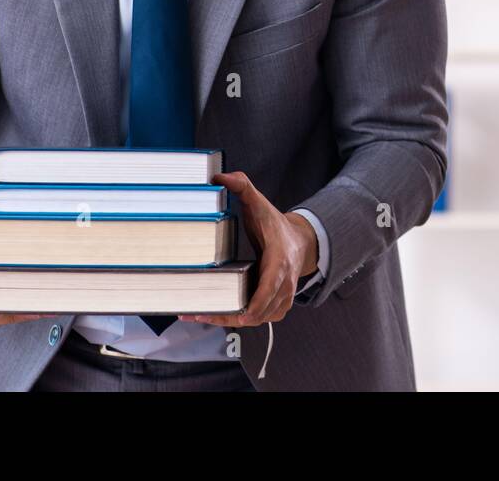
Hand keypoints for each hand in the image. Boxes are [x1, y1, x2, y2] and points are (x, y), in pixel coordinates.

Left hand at [179, 171, 316, 327]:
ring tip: (199, 316)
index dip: (254, 304)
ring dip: (228, 321)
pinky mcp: (277, 305)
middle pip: (257, 312)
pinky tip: (216, 316)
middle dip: (227, 317)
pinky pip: (259, 320)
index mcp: (279, 262)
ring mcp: (282, 298)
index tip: (236, 314)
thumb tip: (218, 177)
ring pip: (257, 320)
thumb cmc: (276, 225)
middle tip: (198, 313)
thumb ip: (242, 186)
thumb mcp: (260, 203)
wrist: (301, 242)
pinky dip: (238, 321)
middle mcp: (283, 285)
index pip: (269, 288)